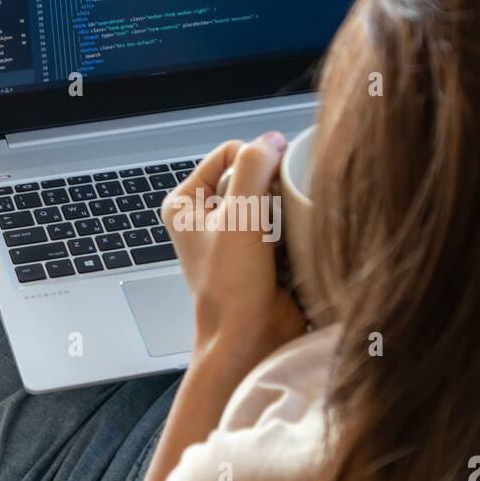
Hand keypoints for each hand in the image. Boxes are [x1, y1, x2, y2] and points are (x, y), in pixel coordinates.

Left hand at [162, 132, 306, 360]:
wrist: (250, 341)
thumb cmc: (230, 290)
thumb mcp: (239, 219)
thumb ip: (254, 169)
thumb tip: (272, 139)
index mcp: (186, 202)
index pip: (229, 152)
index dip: (254, 163)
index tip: (269, 189)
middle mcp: (207, 215)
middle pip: (254, 174)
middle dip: (272, 191)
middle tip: (273, 221)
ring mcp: (234, 234)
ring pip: (273, 198)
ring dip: (285, 213)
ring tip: (282, 240)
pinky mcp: (259, 252)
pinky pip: (285, 223)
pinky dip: (293, 232)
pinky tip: (291, 251)